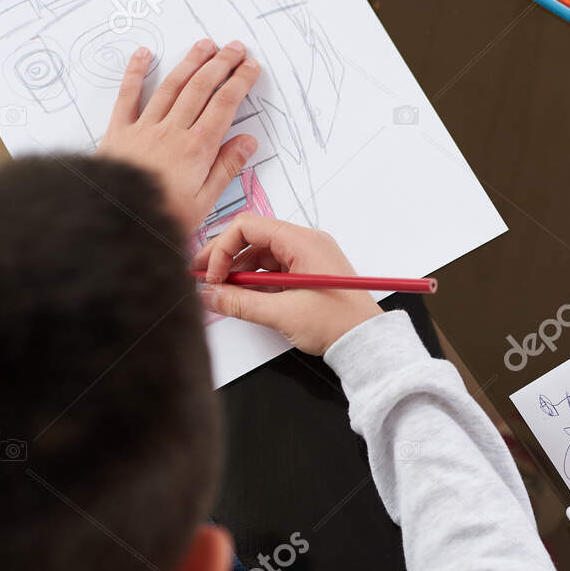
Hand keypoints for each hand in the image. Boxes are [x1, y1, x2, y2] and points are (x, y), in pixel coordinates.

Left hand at [97, 39, 261, 234]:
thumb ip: (225, 168)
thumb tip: (248, 142)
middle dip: (221, 64)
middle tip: (236, 47)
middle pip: (201, 88)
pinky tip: (144, 54)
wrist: (115, 222)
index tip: (251, 67)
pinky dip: (136, 72)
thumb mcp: (203, 203)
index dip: (240, 82)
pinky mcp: (118, 131)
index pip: (224, 105)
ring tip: (205, 45)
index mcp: (196, 149)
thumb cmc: (160, 217)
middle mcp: (172, 131)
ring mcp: (144, 127)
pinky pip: (128, 95)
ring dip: (190, 62)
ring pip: (171, 86)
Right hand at [193, 215, 382, 354]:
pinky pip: (274, 270)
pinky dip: (255, 282)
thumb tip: (210, 296)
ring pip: (261, 256)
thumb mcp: (282, 314)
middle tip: (202, 277)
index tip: (211, 275)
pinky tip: (241, 297)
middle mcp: (306, 244)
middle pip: (253, 239)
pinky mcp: (308, 275)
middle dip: (225, 258)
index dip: (222, 248)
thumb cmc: (339, 324)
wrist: (367, 343)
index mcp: (303, 242)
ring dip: (238, 272)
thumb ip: (240, 303)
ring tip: (220, 292)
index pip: (248, 227)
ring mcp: (308, 259)